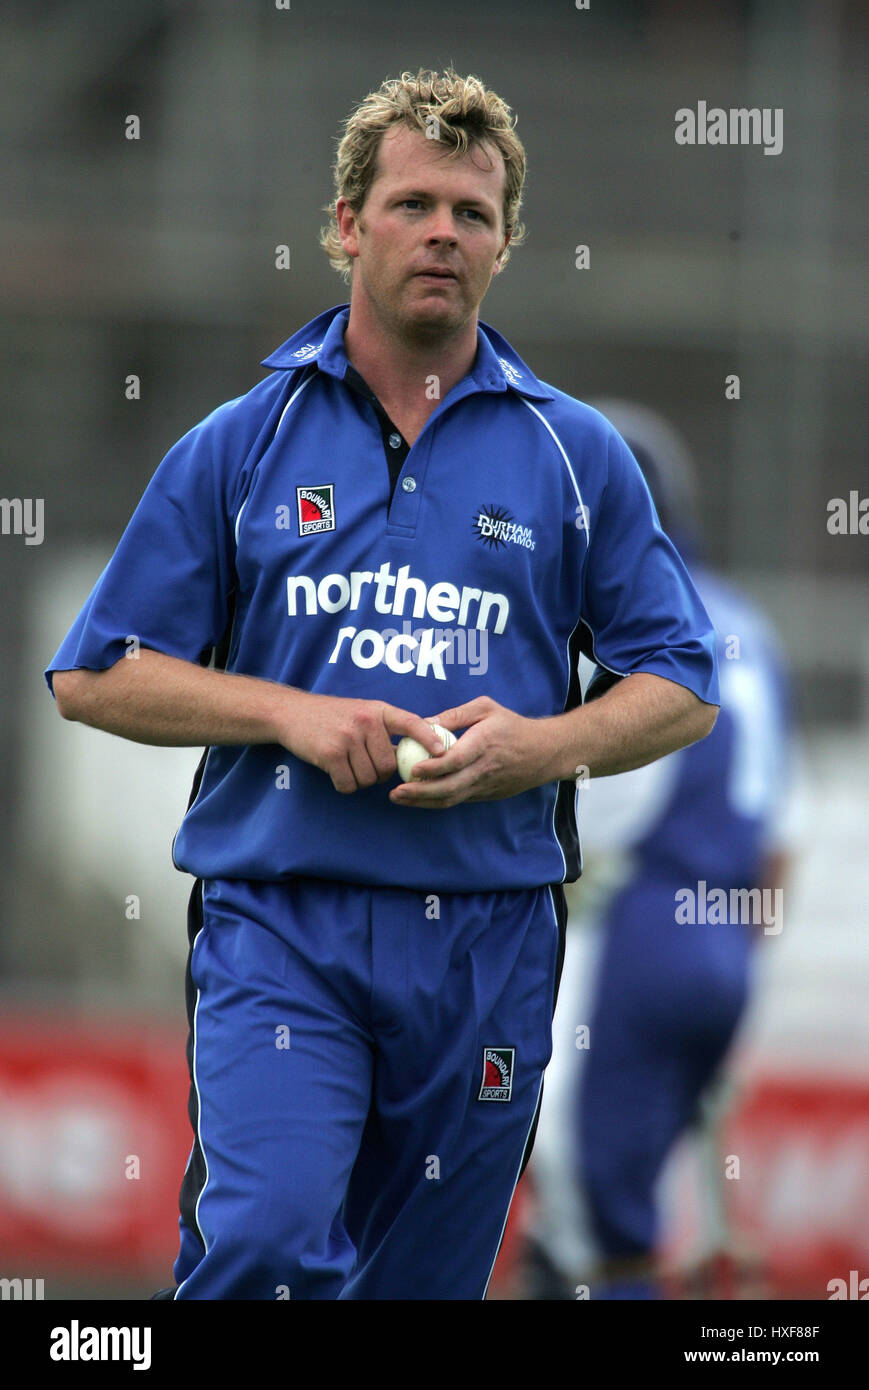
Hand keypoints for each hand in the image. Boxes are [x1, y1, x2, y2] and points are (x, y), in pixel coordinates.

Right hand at [276, 692, 446, 794]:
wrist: (292, 713)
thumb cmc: (332, 716)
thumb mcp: (362, 711)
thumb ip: (386, 728)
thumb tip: (419, 751)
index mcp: (378, 710)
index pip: (411, 722)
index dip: (428, 738)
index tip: (442, 753)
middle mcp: (366, 721)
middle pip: (389, 765)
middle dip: (379, 773)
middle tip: (364, 764)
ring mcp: (348, 737)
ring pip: (369, 778)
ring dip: (360, 780)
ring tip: (347, 764)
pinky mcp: (331, 754)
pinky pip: (349, 784)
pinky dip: (344, 785)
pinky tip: (335, 772)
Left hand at [388, 695, 559, 808]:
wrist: (543, 753)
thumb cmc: (512, 726)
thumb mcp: (486, 708)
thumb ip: (455, 714)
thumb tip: (426, 722)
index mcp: (483, 745)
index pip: (455, 761)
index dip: (433, 768)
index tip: (412, 769)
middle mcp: (483, 770)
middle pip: (449, 787)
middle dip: (419, 793)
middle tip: (395, 792)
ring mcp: (484, 786)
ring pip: (451, 799)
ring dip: (422, 802)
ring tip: (399, 798)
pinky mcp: (485, 795)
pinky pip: (457, 800)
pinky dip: (435, 801)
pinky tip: (417, 798)